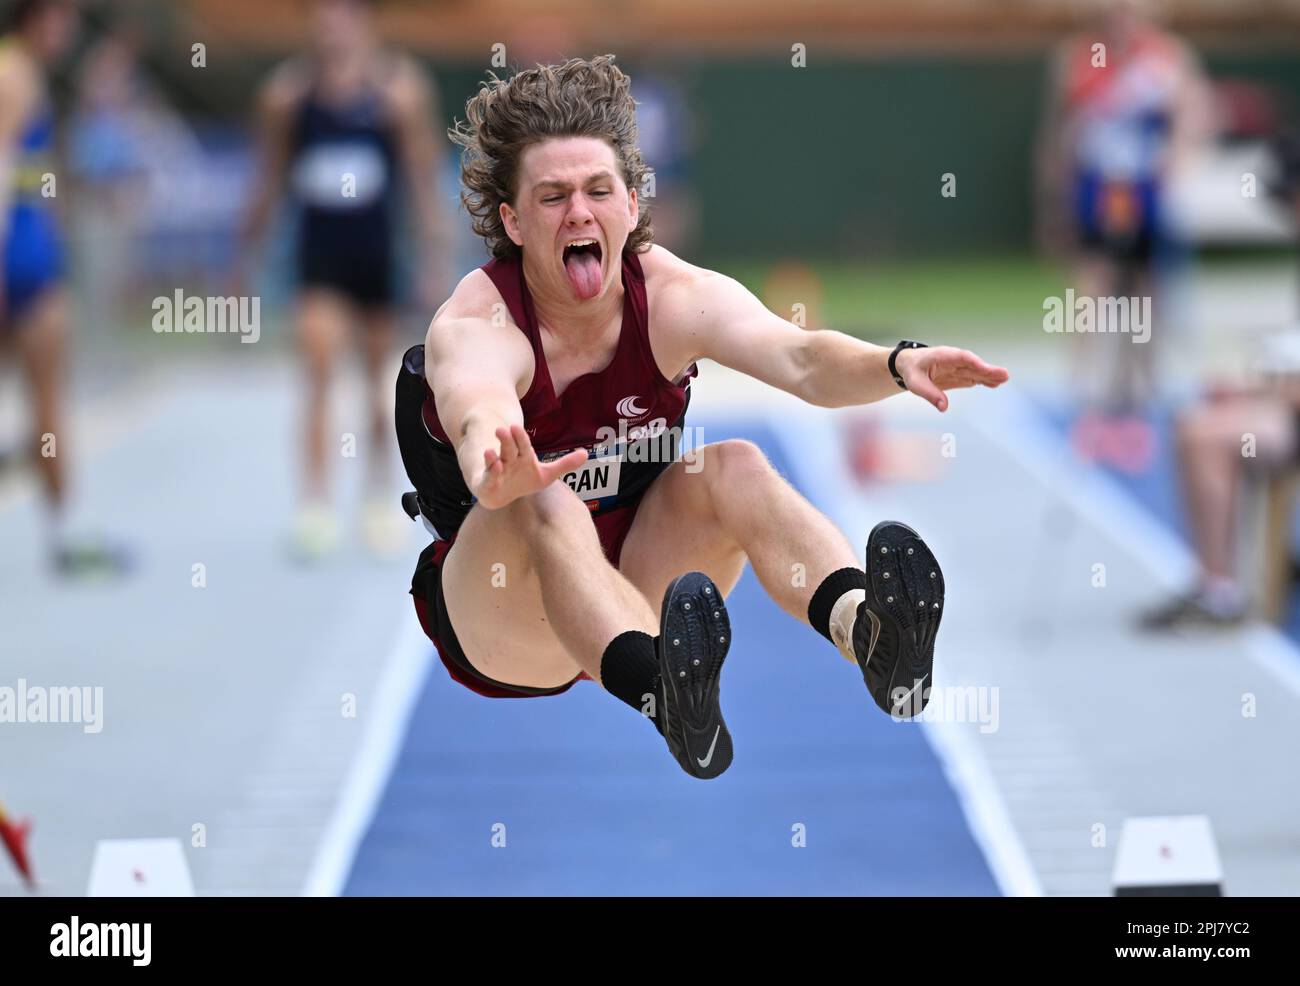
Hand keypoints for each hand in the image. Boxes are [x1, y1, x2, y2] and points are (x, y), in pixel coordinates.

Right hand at [472, 424, 587, 509]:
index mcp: (522, 455)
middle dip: (506, 440)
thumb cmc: (523, 480)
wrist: (500, 494)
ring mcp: (496, 471)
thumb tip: (586, 453)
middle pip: (508, 448)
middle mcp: (508, 460)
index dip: (520, 437)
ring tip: (490, 451)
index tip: (515, 426)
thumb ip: (565, 464)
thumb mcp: (547, 474)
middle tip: (503, 429)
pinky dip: (489, 474)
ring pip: (494, 461)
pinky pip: (488, 478)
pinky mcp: (487, 484)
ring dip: (492, 457)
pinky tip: (491, 469)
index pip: (522, 444)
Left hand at [896, 345, 1009, 412]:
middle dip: (987, 370)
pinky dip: (983, 380)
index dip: (975, 364)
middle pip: (973, 364)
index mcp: (942, 356)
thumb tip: (944, 407)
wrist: (908, 365)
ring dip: (989, 375)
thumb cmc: (911, 371)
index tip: (986, 369)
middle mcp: (953, 360)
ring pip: (975, 371)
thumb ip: (929, 394)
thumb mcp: (915, 383)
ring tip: (1003, 380)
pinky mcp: (958, 374)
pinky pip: (973, 377)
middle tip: (1004, 375)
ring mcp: (957, 367)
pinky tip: (994, 384)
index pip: (962, 358)